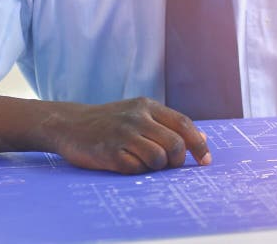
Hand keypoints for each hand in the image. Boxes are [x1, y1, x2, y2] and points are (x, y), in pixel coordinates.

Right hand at [48, 97, 210, 173]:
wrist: (70, 124)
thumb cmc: (111, 122)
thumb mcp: (139, 113)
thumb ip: (169, 124)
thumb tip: (203, 138)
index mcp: (147, 105)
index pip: (183, 123)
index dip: (198, 143)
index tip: (206, 160)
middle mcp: (137, 117)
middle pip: (174, 144)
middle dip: (178, 160)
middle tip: (170, 165)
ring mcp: (122, 134)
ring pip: (158, 158)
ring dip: (156, 167)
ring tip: (145, 162)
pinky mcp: (109, 152)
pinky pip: (136, 169)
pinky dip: (137, 170)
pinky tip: (127, 163)